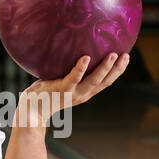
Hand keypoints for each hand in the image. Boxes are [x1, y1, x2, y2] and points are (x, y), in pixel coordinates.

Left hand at [15, 51, 129, 127]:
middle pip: (105, 82)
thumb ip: (70, 71)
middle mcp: (82, 94)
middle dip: (117, 69)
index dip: (118, 71)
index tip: (127, 58)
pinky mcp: (62, 90)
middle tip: (126, 55)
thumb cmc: (45, 92)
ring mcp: (73, 93)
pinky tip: (85, 57)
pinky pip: (74, 78)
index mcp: (85, 92)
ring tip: (112, 54)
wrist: (31, 108)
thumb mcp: (62, 82)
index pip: (106, 81)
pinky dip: (80, 68)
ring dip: (104, 68)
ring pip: (94, 81)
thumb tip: (76, 50)